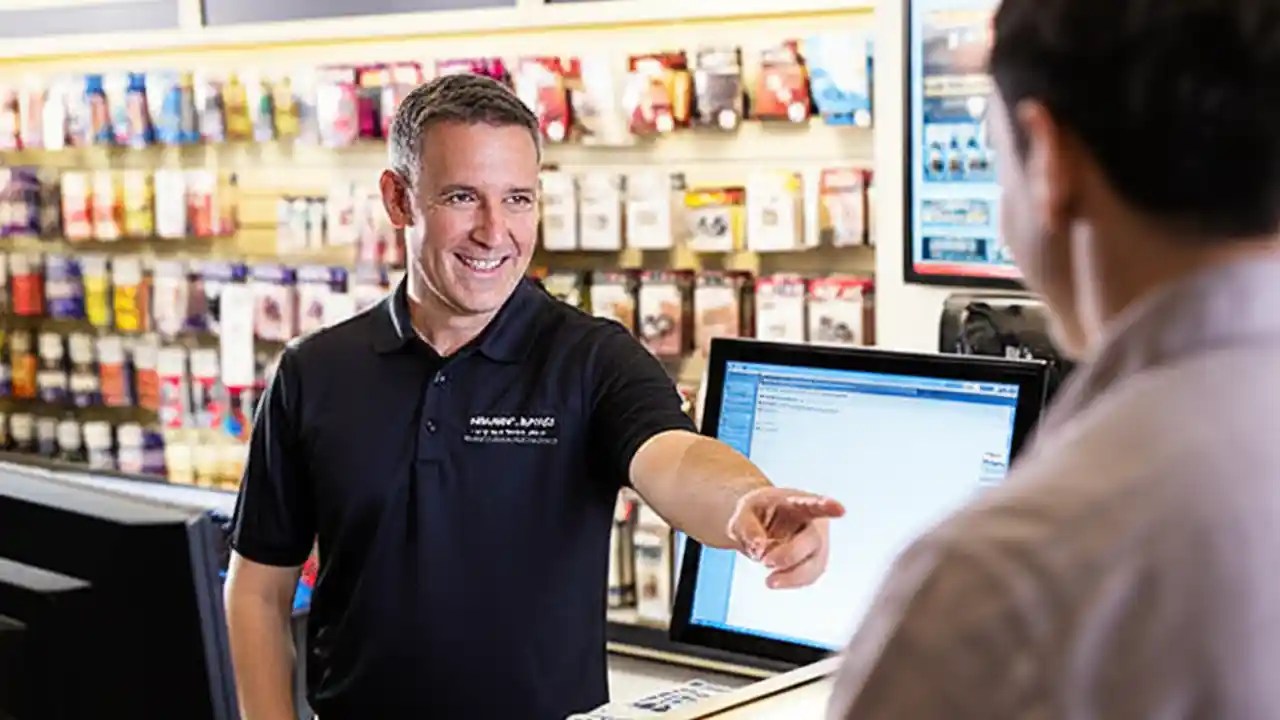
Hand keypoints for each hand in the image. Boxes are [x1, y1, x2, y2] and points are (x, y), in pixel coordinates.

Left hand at [727, 487, 845, 589]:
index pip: (813, 503)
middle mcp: (813, 522)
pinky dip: (791, 581)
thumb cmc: (756, 512)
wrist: (760, 523)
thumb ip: (747, 526)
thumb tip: (758, 548)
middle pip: (812, 539)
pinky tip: (776, 580)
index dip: (828, 506)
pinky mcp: (814, 562)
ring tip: (769, 581)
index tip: (840, 510)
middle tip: (765, 561)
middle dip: (790, 555)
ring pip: (815, 564)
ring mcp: (816, 544)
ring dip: (792, 576)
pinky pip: (809, 577)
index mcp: (797, 502)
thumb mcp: (743, 511)